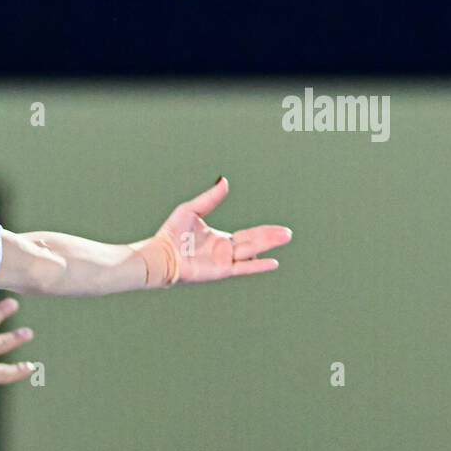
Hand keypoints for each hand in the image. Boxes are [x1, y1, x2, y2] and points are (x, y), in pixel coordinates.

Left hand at [152, 176, 292, 284]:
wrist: (162, 253)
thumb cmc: (172, 233)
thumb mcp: (192, 209)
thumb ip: (210, 197)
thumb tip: (224, 180)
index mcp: (220, 239)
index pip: (248, 235)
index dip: (264, 231)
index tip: (280, 228)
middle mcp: (225, 251)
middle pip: (254, 243)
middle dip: (271, 237)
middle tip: (289, 233)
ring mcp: (223, 261)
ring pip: (251, 252)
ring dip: (269, 246)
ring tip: (286, 238)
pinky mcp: (220, 270)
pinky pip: (242, 268)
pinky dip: (257, 265)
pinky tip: (273, 262)